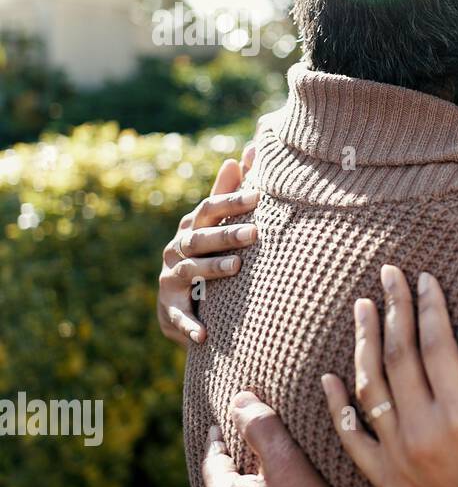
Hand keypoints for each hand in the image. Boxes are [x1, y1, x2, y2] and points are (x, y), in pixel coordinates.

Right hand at [156, 146, 258, 345]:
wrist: (183, 301)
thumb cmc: (208, 252)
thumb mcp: (216, 223)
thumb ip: (230, 191)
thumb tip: (246, 151)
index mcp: (192, 225)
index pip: (210, 208)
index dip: (232, 200)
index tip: (258, 195)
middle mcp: (178, 248)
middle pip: (201, 237)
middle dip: (227, 234)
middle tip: (256, 233)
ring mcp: (170, 278)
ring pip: (191, 270)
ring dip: (213, 269)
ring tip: (236, 268)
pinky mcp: (169, 309)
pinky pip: (179, 317)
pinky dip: (189, 325)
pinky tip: (204, 334)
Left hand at [202, 390, 339, 486]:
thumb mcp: (289, 466)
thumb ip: (263, 430)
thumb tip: (240, 399)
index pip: (214, 459)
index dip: (219, 438)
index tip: (219, 426)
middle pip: (224, 481)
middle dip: (233, 460)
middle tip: (241, 440)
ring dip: (248, 481)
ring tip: (261, 465)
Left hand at [321, 265, 457, 486]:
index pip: (438, 343)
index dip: (430, 306)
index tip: (425, 278)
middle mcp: (424, 430)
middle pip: (400, 355)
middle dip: (395, 309)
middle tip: (389, 275)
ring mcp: (398, 455)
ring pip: (370, 387)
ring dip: (364, 342)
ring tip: (363, 308)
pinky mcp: (384, 478)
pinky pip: (351, 437)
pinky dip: (336, 406)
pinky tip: (329, 377)